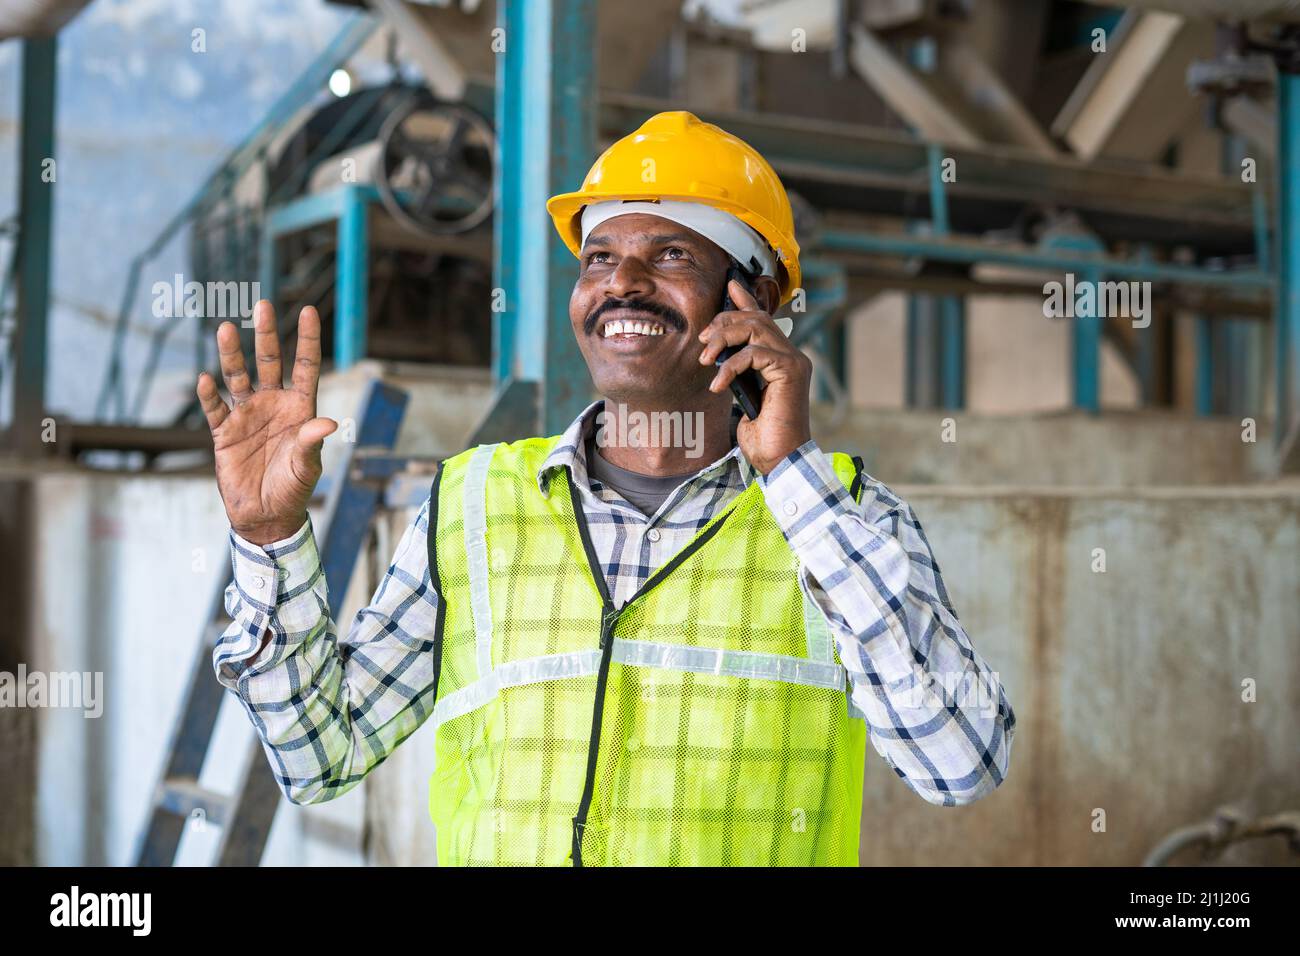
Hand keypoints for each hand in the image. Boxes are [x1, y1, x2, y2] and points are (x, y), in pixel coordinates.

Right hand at [196, 300, 336, 544]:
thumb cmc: (294, 489)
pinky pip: (214, 409)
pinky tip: (205, 379)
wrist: (266, 515)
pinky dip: (208, 395)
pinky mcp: (224, 432)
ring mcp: (247, 415)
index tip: (310, 310)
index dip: (308, 340)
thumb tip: (328, 422)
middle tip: (262, 304)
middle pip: (270, 362)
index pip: (305, 367)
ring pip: (238, 377)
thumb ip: (312, 443)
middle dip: (266, 335)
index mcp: (299, 408)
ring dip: (232, 355)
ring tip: (225, 328)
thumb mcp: (307, 467)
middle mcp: (273, 405)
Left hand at [697, 278, 812, 474]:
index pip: (762, 319)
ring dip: (724, 338)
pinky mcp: (790, 370)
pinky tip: (718, 385)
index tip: (730, 285)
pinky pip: (754, 353)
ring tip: (706, 358)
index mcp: (780, 360)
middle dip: (724, 321)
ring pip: (755, 327)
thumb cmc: (763, 435)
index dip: (745, 299)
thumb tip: (718, 356)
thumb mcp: (743, 396)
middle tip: (703, 340)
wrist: (780, 459)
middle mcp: (791, 355)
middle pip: (756, 317)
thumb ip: (738, 373)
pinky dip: (731, 366)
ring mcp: (793, 361)